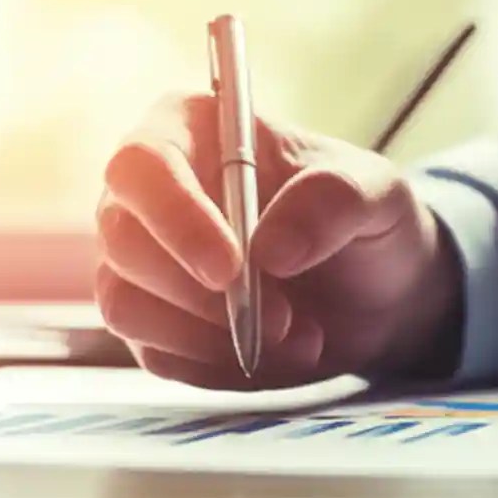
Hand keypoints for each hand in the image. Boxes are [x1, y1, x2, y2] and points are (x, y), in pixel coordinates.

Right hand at [95, 95, 462, 388]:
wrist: (375, 296)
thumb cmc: (362, 222)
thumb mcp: (376, 193)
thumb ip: (331, 203)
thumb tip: (269, 250)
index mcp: (189, 131)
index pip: (142, 164)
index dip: (175, 217)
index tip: (229, 268)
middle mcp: (149, 195)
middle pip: (122, 241)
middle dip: (199, 294)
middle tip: (280, 316)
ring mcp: (141, 263)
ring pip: (124, 305)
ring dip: (208, 336)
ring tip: (290, 336)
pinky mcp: (151, 324)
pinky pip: (154, 355)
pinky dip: (218, 366)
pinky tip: (272, 354)